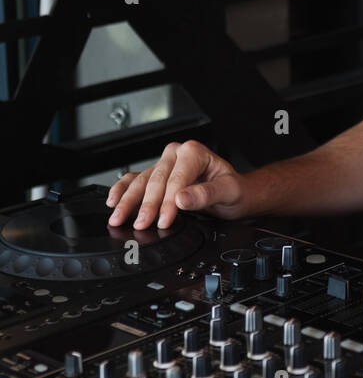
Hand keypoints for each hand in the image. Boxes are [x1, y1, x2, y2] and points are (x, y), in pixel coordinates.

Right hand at [105, 140, 246, 229]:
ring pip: (141, 181)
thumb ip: (206, 194)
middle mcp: (176, 154)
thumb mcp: (228, 192)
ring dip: (127, 201)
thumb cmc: (233, 190)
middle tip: (140, 225)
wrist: (234, 193)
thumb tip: (182, 199)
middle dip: (146, 205)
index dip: (168, 202)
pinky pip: (135, 180)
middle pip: (155, 180)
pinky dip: (122, 191)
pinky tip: (113, 201)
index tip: (164, 221)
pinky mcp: (157, 174)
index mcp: (194, 152)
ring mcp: (164, 164)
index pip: (176, 179)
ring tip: (117, 218)